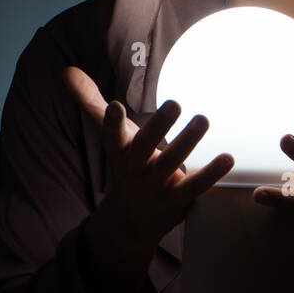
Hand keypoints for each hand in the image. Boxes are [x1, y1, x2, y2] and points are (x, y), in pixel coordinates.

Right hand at [63, 66, 234, 292]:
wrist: (130, 222)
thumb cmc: (127, 165)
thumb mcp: (112, 137)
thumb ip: (91, 102)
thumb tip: (66, 70)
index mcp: (119, 151)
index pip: (111, 136)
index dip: (111, 123)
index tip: (115, 106)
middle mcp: (134, 169)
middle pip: (143, 149)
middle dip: (157, 127)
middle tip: (175, 103)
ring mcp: (154, 187)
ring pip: (169, 165)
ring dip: (186, 142)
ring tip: (203, 118)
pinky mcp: (175, 201)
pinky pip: (193, 187)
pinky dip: (210, 173)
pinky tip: (227, 157)